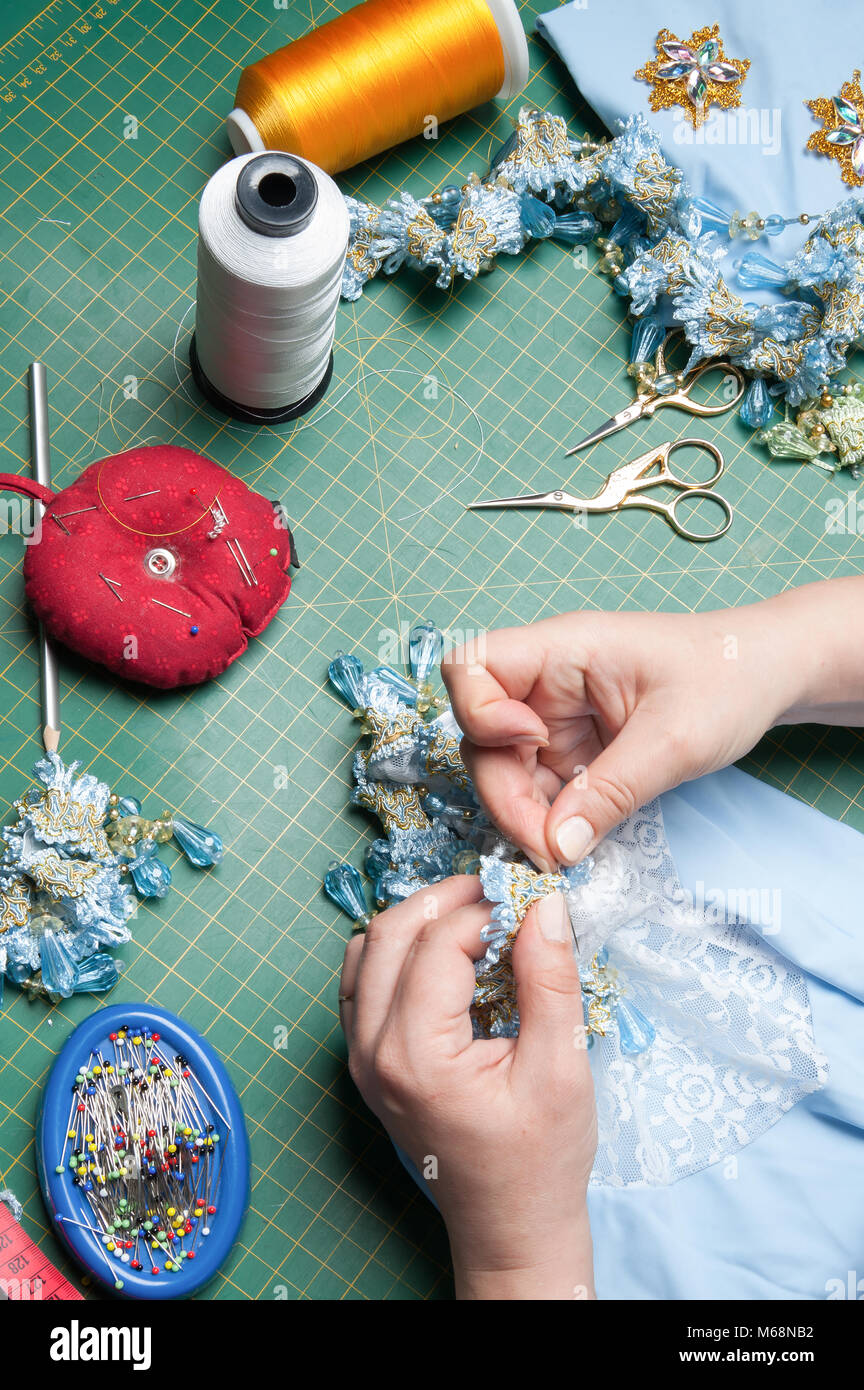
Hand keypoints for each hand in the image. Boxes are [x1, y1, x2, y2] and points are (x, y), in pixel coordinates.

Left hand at [339, 875, 596, 1299]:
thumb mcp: (560, 1068)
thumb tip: (544, 906)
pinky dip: (394, 953)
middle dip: (444, 900)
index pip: (438, 942)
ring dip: (414, 922)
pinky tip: (442, 957)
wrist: (509, 1229)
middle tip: (497, 893)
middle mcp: (372, 1052)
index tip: (530, 905)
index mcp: (416, 1054)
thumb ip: (549, 980)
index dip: (486, 909)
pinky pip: (359, 984)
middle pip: (387, 933)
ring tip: (471, 919)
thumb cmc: (540, 1161)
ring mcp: (360, 1059)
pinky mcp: (365, 1063)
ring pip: (364, 952)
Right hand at [441, 588, 851, 869]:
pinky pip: (538, 790)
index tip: (529, 744)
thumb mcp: (675, 739)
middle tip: (546, 846)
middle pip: (480, 736)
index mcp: (561, 650)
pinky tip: (572, 847)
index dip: (479, 711)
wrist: (767, 676)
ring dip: (523, 815)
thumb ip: (611, 791)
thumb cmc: (726, 678)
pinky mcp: (572, 752)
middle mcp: (545, 683)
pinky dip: (547, 822)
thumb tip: (555, 846)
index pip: (472, 666)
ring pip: (503, 771)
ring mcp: (555, 720)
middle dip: (504, 793)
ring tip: (561, 855)